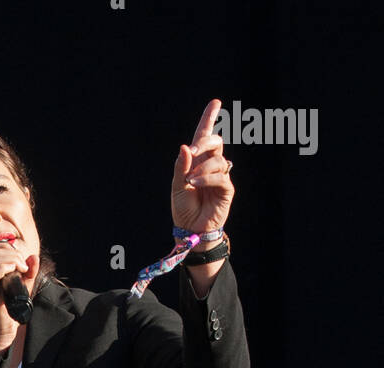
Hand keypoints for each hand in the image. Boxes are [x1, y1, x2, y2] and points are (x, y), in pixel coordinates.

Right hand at [0, 239, 38, 350]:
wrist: (3, 332)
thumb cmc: (9, 310)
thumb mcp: (21, 286)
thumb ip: (28, 272)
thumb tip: (34, 258)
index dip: (8, 248)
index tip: (21, 261)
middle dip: (13, 253)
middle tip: (24, 267)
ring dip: (12, 259)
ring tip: (22, 270)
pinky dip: (7, 267)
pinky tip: (17, 273)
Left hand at [171, 98, 233, 238]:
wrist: (190, 230)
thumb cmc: (183, 208)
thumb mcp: (177, 185)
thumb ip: (181, 166)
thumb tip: (186, 146)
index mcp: (198, 161)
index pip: (205, 136)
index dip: (210, 118)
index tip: (215, 102)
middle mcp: (211, 165)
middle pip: (216, 142)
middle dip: (206, 141)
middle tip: (193, 151)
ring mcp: (220, 176)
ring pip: (218, 160)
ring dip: (202, 168)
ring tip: (190, 181)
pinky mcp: (226, 189)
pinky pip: (220, 177)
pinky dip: (207, 178)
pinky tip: (195, 184)